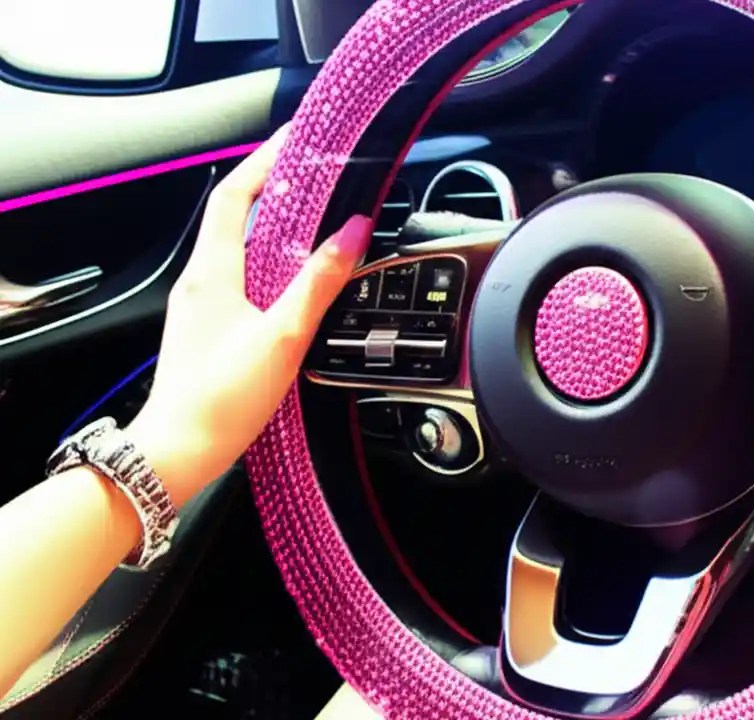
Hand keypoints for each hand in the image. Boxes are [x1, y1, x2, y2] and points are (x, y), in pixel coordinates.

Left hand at [126, 125, 371, 505]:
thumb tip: (352, 233)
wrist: (179, 451)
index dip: (264, 164)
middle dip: (274, 191)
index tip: (295, 142)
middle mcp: (200, 282)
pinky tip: (292, 280)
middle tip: (314, 175)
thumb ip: (320, 282)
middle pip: (235, 218)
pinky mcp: (207, 329)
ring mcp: (201, 306)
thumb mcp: (283, 335)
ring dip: (272, 229)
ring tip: (311, 218)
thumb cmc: (221, 399)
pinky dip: (268, 264)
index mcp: (212, 272)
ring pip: (238, 250)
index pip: (233, 196)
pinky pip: (240, 279)